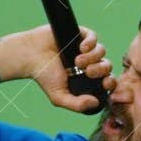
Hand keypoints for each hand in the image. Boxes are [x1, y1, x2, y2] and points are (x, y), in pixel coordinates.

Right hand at [0, 24, 114, 113]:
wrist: (29, 56)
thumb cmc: (44, 77)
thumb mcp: (59, 96)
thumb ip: (77, 105)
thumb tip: (96, 103)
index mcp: (88, 78)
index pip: (107, 80)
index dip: (110, 82)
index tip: (104, 83)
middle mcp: (89, 63)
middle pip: (107, 65)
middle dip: (100, 70)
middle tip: (87, 72)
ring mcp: (85, 49)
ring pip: (101, 51)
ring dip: (93, 57)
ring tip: (78, 61)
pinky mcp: (80, 35)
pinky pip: (93, 37)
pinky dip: (91, 43)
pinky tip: (82, 48)